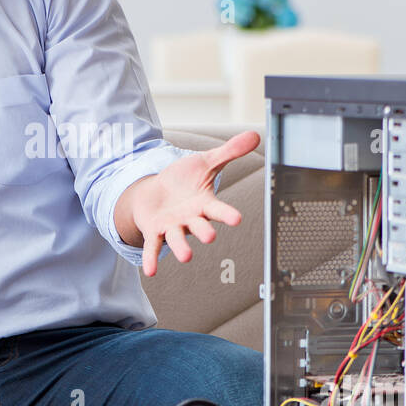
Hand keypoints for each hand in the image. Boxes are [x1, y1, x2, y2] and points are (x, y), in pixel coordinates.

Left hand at [126, 131, 260, 276]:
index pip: (218, 209)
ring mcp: (172, 226)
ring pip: (177, 238)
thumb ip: (230, 152)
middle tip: (209, 236)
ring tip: (186, 257)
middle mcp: (190, 218)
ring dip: (181, 247)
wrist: (156, 189)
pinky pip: (153, 246)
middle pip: (199, 226)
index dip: (227, 214)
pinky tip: (150, 271)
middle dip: (203, 231)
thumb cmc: (184, 179)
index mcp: (204, 203)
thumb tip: (255, 135)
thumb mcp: (206, 161)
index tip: (237, 219)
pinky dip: (152, 258)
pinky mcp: (154, 231)